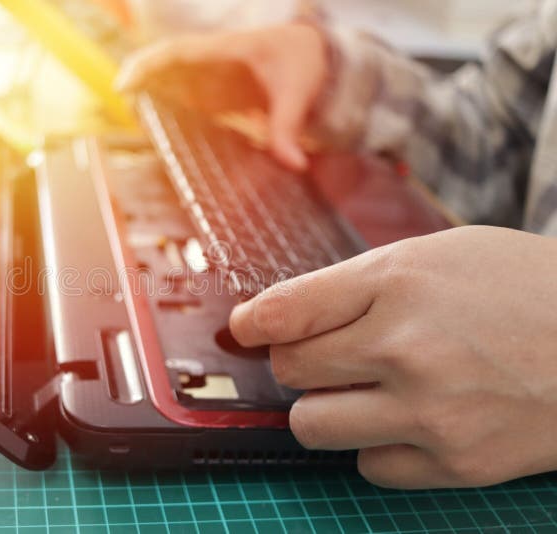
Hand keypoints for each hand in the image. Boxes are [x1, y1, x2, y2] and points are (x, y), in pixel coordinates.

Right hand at [116, 24, 328, 170]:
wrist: (314, 54)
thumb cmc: (304, 61)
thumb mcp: (298, 92)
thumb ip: (288, 127)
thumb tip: (294, 164)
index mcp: (226, 50)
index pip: (177, 51)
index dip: (147, 65)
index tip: (126, 84)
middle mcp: (211, 62)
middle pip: (163, 68)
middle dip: (139, 85)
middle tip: (126, 110)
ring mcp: (211, 78)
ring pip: (168, 84)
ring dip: (150, 101)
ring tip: (139, 127)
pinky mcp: (214, 95)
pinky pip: (183, 100)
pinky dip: (167, 114)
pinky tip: (159, 135)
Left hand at [230, 226, 556, 488]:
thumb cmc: (518, 289)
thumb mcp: (434, 256)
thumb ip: (353, 283)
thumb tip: (276, 316)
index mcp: (397, 283)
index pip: (285, 311)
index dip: (253, 321)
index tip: (247, 328)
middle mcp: (406, 347)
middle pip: (290, 370)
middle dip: (298, 361)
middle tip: (329, 355)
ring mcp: (430, 411)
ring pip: (312, 425)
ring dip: (323, 408)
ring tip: (360, 390)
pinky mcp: (455, 462)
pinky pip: (368, 465)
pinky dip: (374, 444)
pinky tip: (405, 419)